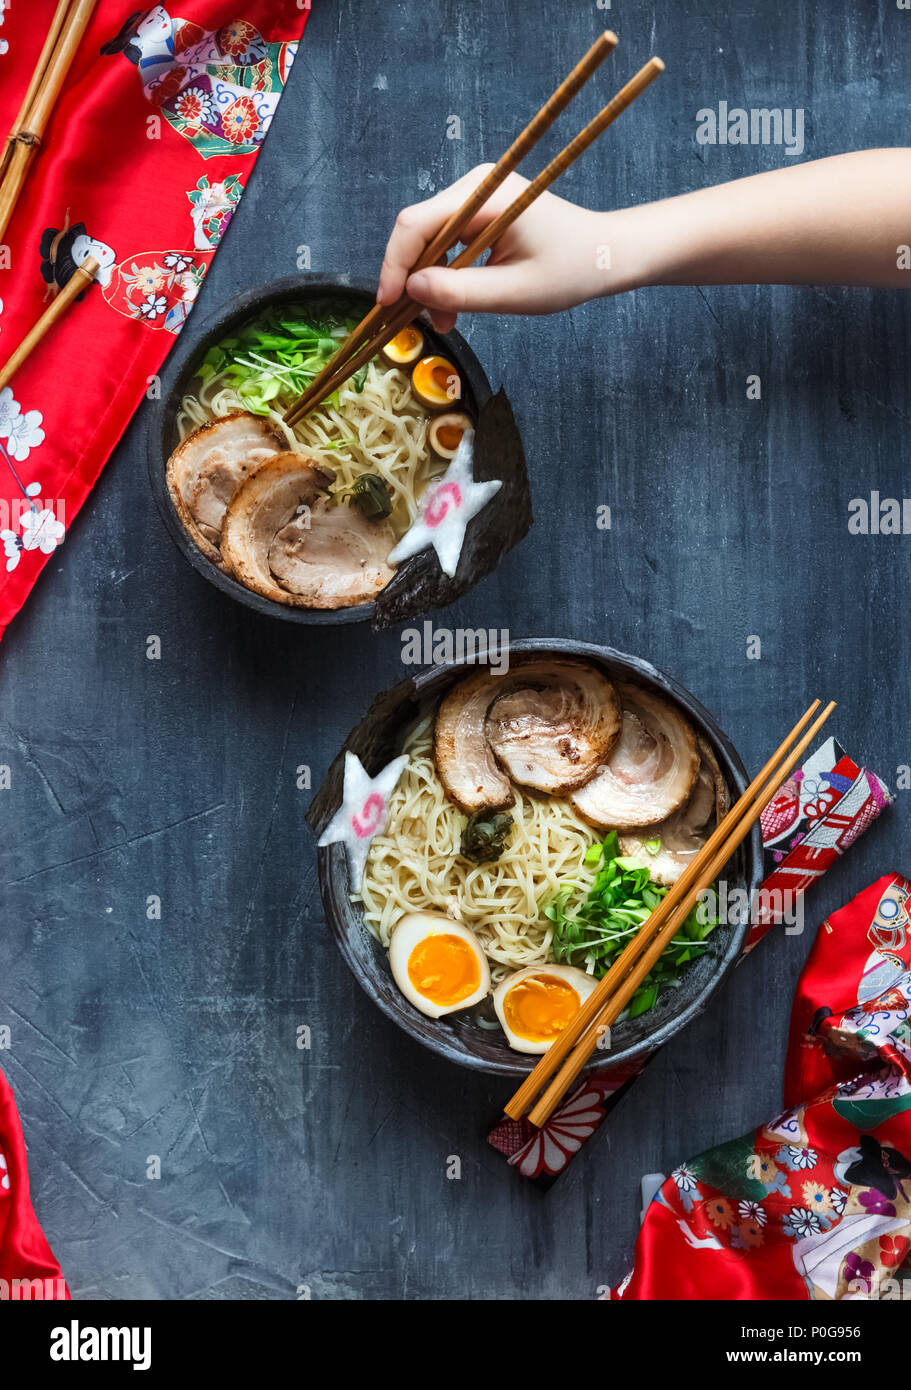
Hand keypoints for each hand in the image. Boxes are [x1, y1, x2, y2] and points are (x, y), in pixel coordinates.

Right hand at [377, 165, 615, 332]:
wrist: (605, 254)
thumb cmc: (570, 270)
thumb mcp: (513, 292)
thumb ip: (460, 292)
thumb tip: (411, 290)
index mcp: (485, 196)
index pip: (416, 223)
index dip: (395, 264)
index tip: (388, 303)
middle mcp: (474, 187)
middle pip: (417, 231)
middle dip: (413, 279)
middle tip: (422, 321)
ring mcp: (476, 197)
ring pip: (429, 241)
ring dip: (430, 283)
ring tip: (446, 320)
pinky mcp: (479, 213)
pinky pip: (446, 243)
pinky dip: (445, 276)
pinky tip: (454, 304)